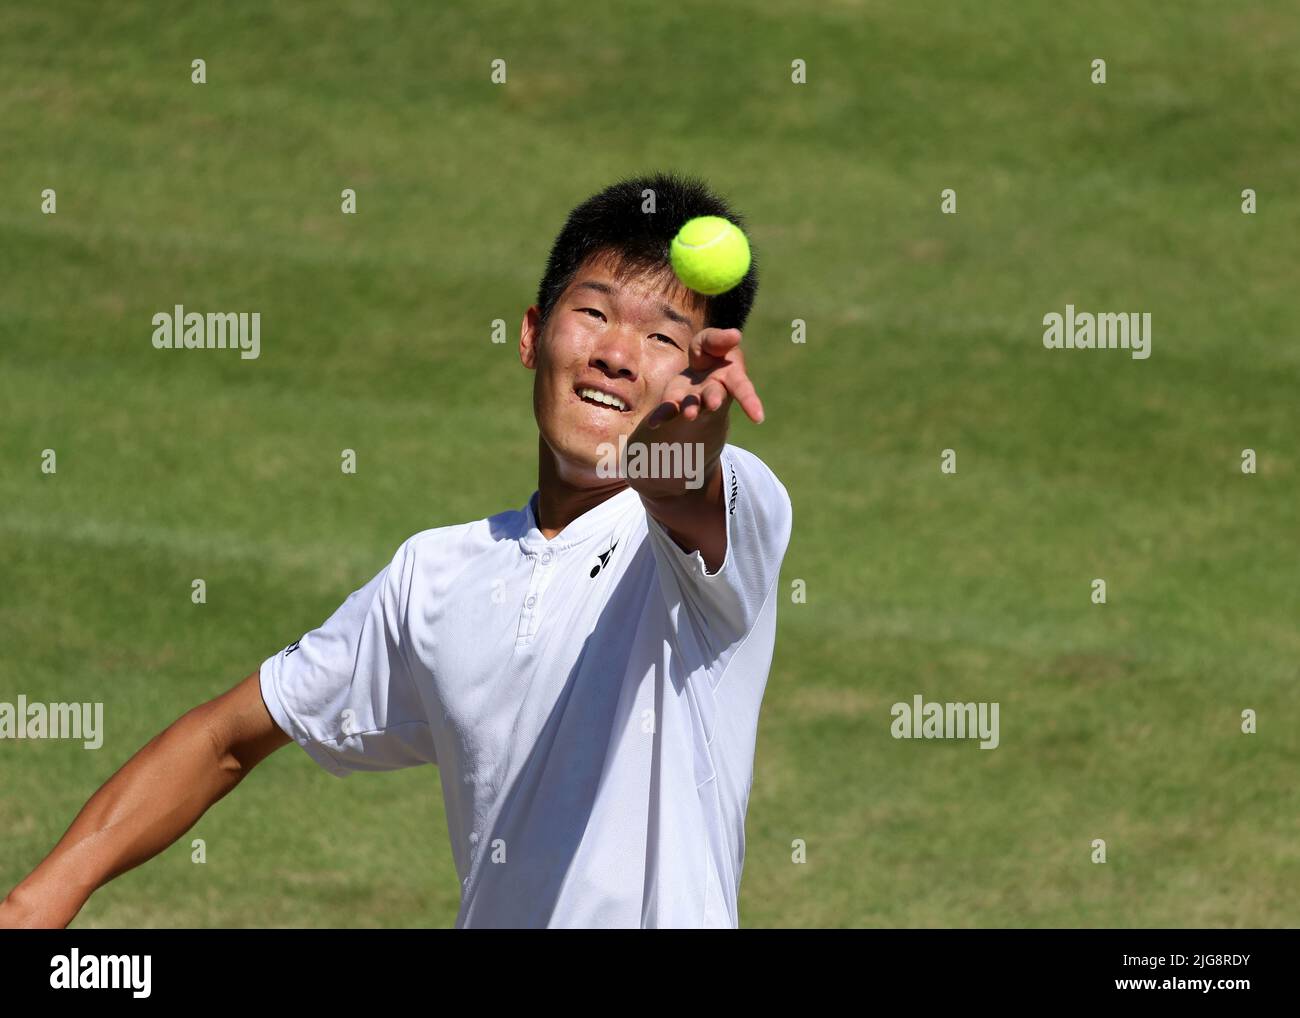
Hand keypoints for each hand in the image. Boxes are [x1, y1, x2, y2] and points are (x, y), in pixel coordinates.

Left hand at [643, 328, 764, 429]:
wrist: (697, 373)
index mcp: (730, 377)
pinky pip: (669, 409)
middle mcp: (714, 391)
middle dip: (713, 399)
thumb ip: (720, 339)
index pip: (742, 388)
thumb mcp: (713, 340)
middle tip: (713, 405)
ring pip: (694, 404)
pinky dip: (661, 416)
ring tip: (688, 415)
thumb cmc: (711, 353)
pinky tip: (653, 423)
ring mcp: (695, 399)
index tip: (759, 418)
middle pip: (715, 396)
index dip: (751, 401)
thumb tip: (735, 335)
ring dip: (691, 409)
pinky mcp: (676, 401)